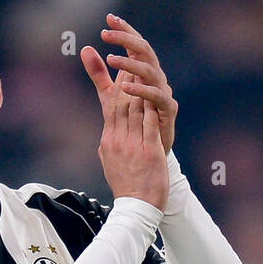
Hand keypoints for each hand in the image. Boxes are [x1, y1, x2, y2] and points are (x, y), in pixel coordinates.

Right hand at [81, 32, 167, 211]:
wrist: (135, 208)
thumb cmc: (127, 187)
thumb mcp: (111, 161)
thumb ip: (110, 142)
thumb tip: (106, 132)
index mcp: (108, 140)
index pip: (112, 106)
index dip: (118, 83)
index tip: (123, 65)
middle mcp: (117, 140)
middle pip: (121, 102)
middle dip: (127, 77)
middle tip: (131, 55)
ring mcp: (132, 145)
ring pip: (135, 109)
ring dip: (139, 85)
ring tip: (143, 66)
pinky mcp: (148, 152)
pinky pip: (149, 124)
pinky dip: (151, 106)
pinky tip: (155, 92)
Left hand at [85, 14, 176, 153]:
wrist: (146, 151)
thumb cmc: (131, 120)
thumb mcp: (109, 94)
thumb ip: (98, 73)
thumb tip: (84, 48)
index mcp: (143, 70)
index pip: (135, 44)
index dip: (124, 30)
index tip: (109, 18)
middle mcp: (155, 77)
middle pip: (144, 50)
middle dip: (126, 39)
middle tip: (106, 34)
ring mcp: (163, 92)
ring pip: (150, 70)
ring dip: (130, 63)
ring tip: (111, 59)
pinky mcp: (167, 109)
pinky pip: (157, 95)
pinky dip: (141, 90)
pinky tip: (126, 86)